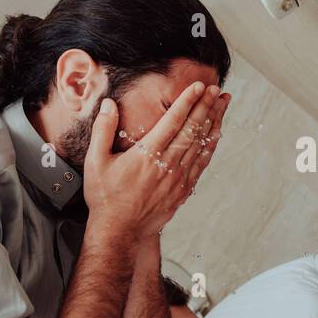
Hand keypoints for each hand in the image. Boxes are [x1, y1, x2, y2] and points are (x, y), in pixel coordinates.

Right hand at [83, 83, 228, 241]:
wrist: (120, 230)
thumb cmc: (106, 197)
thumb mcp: (95, 162)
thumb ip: (103, 131)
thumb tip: (109, 105)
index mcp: (147, 155)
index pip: (173, 121)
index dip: (187, 101)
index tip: (198, 87)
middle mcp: (167, 165)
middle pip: (192, 130)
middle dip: (206, 106)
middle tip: (215, 89)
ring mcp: (178, 178)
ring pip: (201, 145)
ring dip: (213, 122)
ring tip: (222, 104)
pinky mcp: (183, 189)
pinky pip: (202, 163)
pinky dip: (211, 146)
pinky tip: (217, 134)